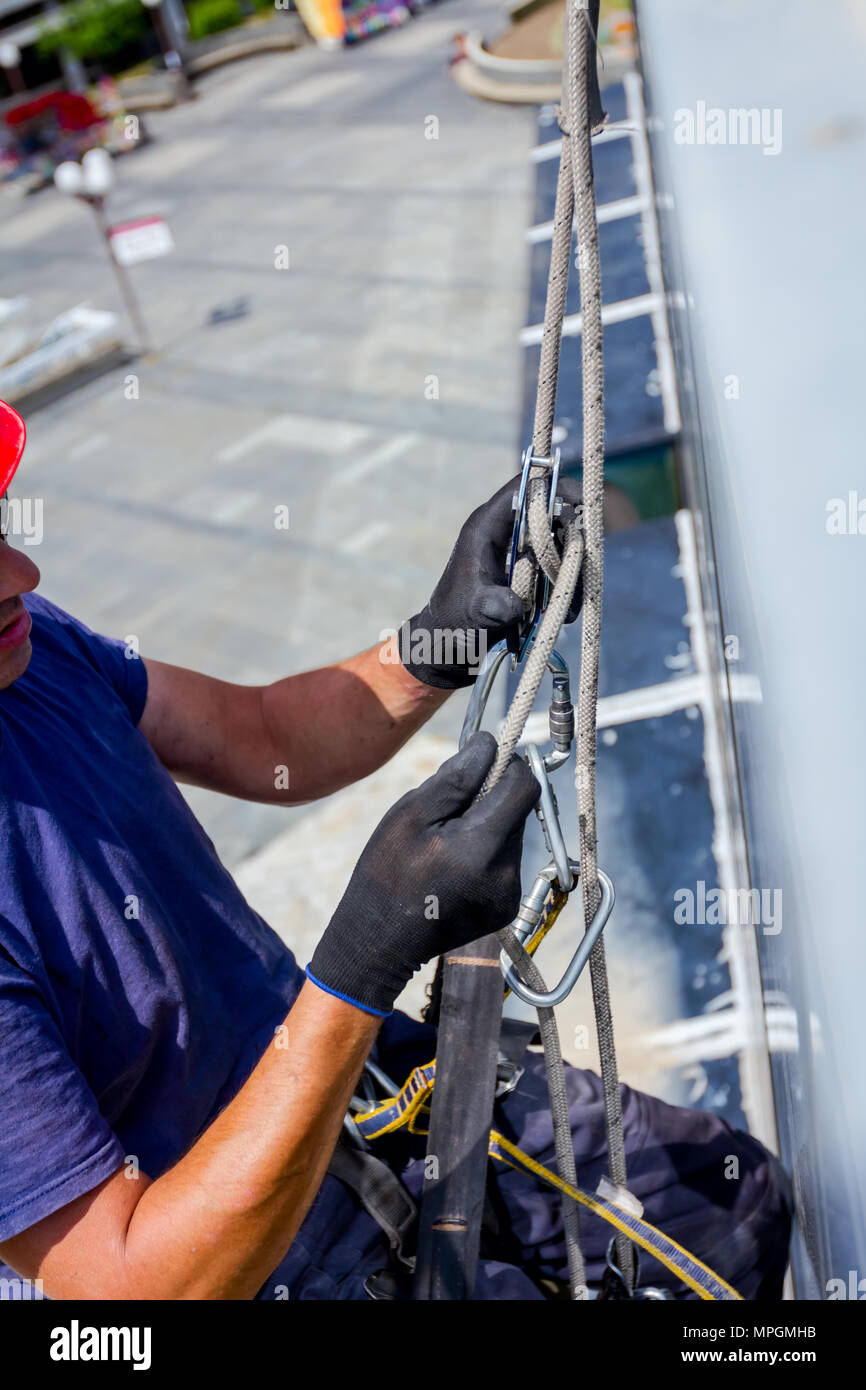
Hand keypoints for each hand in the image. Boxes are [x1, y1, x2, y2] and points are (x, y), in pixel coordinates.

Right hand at [307, 732, 539, 1015]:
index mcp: (482, 846)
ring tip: (444, 843)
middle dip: (490, 798)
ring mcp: (510, 894)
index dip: (508, 765)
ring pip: (512, 834)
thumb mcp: (411, 813)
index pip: (524, 787)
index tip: (483, 763)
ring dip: (487, 825)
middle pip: (518, 811)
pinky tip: (451, 867)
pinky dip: (485, 853)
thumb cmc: (386, 873)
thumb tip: (491, 745)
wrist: (379, 942)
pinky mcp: (507, 907)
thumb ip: (457, 777)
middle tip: (447, 811)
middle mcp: (506, 872)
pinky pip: (505, 861)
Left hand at [400, 473, 582, 688]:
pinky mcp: (529, 570)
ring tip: (567, 606)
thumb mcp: (475, 614)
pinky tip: (563, 613)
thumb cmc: (454, 623)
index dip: (554, 487)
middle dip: (572, 534)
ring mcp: (519, 550)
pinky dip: (567, 586)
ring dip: (573, 567)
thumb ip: (494, 606)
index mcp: (486, 527)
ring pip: (560, 541)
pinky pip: (559, 566)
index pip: (524, 487)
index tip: (580, 504)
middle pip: (551, 511)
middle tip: (582, 563)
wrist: (449, 643)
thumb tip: (517, 604)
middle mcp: (506, 531)